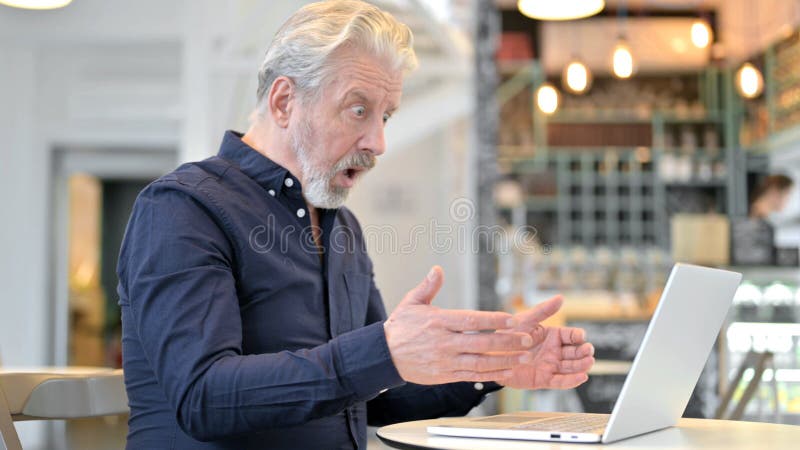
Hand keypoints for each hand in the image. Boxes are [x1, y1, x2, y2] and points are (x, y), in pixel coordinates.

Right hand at [384, 266, 535, 384]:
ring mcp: (446, 361)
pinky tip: (507, 370)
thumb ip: (427, 287)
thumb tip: (437, 269)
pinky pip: (472, 375)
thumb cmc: (400, 327)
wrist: (384, 355)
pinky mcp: (445, 375)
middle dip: (507, 342)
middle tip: (528, 339)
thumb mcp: (411, 303)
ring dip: (505, 360)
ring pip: (480, 362)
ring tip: (525, 356)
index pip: (470, 320)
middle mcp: (444, 342)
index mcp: (438, 322)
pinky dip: (491, 373)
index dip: (492, 320)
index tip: (511, 319)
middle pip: (481, 343)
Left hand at [498, 296, 594, 389]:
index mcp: (552, 336)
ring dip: (581, 366)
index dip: (578, 336)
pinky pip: (559, 381)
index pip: (571, 336)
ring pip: (570, 367)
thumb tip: (560, 297)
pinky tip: (581, 377)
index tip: (582, 336)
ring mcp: (550, 365)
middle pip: (575, 352)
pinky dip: (571, 381)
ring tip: (589, 363)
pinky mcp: (543, 379)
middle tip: (589, 351)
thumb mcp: (526, 320)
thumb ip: (543, 310)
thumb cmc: (507, 334)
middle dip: (584, 352)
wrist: (491, 354)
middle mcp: (554, 351)